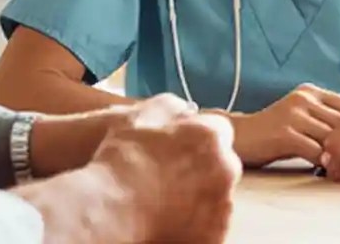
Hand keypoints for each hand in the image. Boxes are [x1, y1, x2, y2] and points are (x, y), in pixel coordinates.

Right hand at [16, 106, 240, 243]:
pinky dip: (196, 225)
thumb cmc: (123, 159)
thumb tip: (187, 111)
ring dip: (200, 198)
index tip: (180, 150)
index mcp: (213, 137)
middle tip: (170, 178)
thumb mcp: (144, 114)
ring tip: (165, 202)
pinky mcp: (215, 235)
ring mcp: (223, 205)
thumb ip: (174, 107)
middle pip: (222, 165)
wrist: (112, 207)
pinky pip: (210, 227)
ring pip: (217, 198)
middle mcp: (226, 169)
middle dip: (203, 169)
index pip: (218, 132)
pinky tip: (169, 221)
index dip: (197, 140)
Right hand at [231, 83, 339, 166]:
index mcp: (311, 92)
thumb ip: (325, 120)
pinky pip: (317, 151)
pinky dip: (325, 164)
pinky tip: (326, 170)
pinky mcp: (285, 134)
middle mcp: (304, 99)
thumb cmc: (272, 133)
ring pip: (334, 137)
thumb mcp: (301, 117)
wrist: (237, 137)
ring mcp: (294, 115)